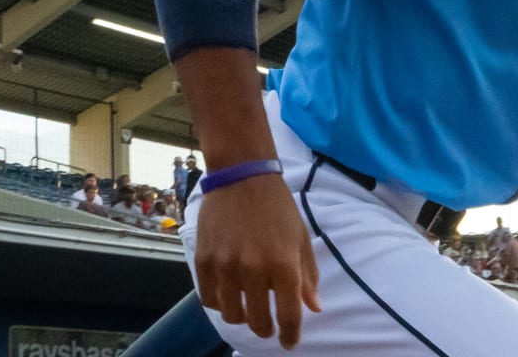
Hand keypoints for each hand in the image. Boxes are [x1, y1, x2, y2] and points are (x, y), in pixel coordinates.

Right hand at [195, 174, 320, 348]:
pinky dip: (220, 303)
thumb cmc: (277, 207)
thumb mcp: (300, 238)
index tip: (289, 343)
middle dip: (265, 330)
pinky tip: (229, 294)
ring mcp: (225, 266)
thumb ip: (307, 276)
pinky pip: (209, 298)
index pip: (288, 315)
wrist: (242, 177)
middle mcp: (253, 269)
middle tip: (268, 327)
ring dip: (241, 317)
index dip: (289, 335)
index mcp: (283, 264)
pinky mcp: (204, 260)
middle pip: (257, 321)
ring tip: (247, 308)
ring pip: (231, 314)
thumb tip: (313, 308)